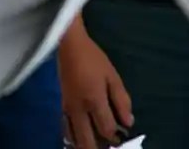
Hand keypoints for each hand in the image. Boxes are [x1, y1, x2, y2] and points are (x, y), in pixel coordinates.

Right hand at [58, 19, 132, 148]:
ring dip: (85, 145)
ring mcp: (67, 110)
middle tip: (109, 146)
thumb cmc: (94, 60)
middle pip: (86, 140)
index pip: (105, 128)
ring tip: (96, 146)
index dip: (115, 137)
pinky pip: (66, 130)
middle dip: (98, 148)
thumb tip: (128, 121)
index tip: (121, 139)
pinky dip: (74, 138)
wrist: (69, 49)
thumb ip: (121, 100)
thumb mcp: (113, 77)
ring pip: (74, 138)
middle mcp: (78, 110)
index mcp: (94, 101)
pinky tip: (80, 139)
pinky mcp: (60, 108)